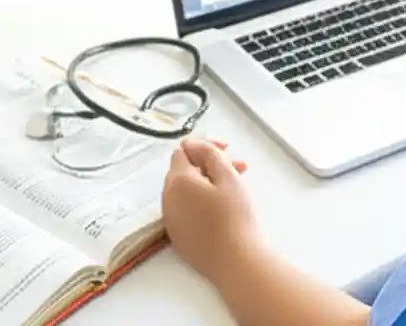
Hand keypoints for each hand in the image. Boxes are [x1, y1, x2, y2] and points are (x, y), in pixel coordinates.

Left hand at [161, 139, 252, 281]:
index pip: (183, 152)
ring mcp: (171, 220)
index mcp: (178, 182)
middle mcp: (168, 200)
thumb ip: (209, 154)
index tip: (226, 149)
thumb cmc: (234, 218)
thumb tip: (192, 144)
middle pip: (183, 171)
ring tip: (232, 188)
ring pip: (185, 191)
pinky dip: (200, 202)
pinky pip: (185, 210)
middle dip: (208, 165)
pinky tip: (221, 208)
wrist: (235, 262)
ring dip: (206, 183)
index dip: (205, 145)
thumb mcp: (227, 177)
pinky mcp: (179, 236)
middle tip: (237, 168)